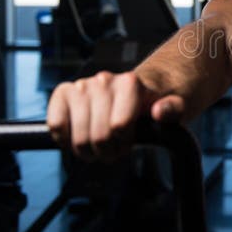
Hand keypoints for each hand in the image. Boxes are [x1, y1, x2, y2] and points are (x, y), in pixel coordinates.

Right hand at [46, 71, 185, 160]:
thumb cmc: (155, 100)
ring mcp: (82, 85)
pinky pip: (55, 124)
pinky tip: (78, 137)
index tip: (129, 144)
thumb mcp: (176, 105)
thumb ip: (172, 109)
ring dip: (88, 150)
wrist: (139, 87)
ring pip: (77, 136)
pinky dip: (64, 139)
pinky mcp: (64, 92)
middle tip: (113, 150)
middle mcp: (103, 80)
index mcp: (129, 83)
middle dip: (107, 151)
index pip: (118, 127)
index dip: (124, 144)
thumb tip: (159, 112)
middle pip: (99, 136)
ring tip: (99, 146)